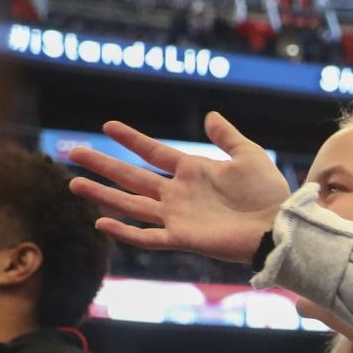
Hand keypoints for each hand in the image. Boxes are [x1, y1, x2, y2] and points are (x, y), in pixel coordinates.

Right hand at [67, 112, 288, 262]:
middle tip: (74, 152)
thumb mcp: (249, 155)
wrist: (278, 225)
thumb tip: (210, 115)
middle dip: (103, 165)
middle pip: (132, 176)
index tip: (107, 126)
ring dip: (103, 194)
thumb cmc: (268, 192)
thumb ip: (227, 137)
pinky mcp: (182, 238)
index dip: (130, 139)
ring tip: (74, 183)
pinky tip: (101, 222)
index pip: (153, 152)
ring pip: (130, 204)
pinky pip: (147, 236)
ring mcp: (177, 216)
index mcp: (192, 171)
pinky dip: (124, 231)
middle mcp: (178, 193)